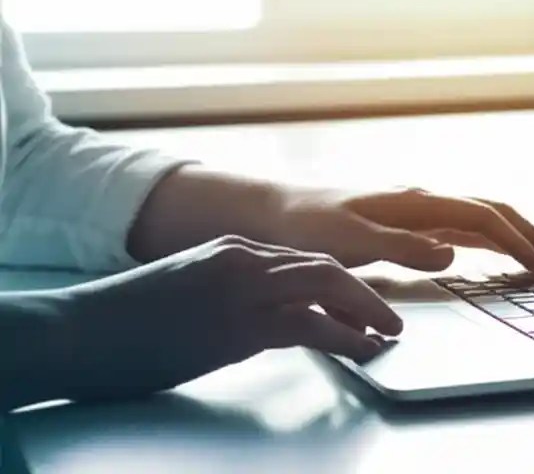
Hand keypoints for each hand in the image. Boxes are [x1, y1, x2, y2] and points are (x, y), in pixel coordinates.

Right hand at [50, 235, 400, 401]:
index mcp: (230, 248)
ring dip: (366, 310)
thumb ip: (230, 297)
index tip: (362, 300)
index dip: (340, 280)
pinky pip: (307, 326)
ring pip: (326, 286)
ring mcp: (241, 288)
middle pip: (325, 266)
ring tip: (388, 333)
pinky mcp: (236, 324)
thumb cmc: (125, 323)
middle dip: (364, 291)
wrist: (79, 331)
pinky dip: (344, 337)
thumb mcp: (188, 294)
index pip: (301, 258)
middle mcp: (242, 259)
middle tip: (390, 318)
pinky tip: (363, 350)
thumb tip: (265, 323)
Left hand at [265, 186, 533, 274]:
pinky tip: (502, 257)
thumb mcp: (348, 240)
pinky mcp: (411, 223)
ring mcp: (420, 210)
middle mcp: (425, 201)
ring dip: (519, 239)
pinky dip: (494, 242)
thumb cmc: (305, 227)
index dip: (519, 242)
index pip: (484, 219)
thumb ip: (400, 246)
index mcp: (416, 202)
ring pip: (484, 220)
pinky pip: (465, 229)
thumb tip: (452, 252)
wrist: (271, 211)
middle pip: (495, 213)